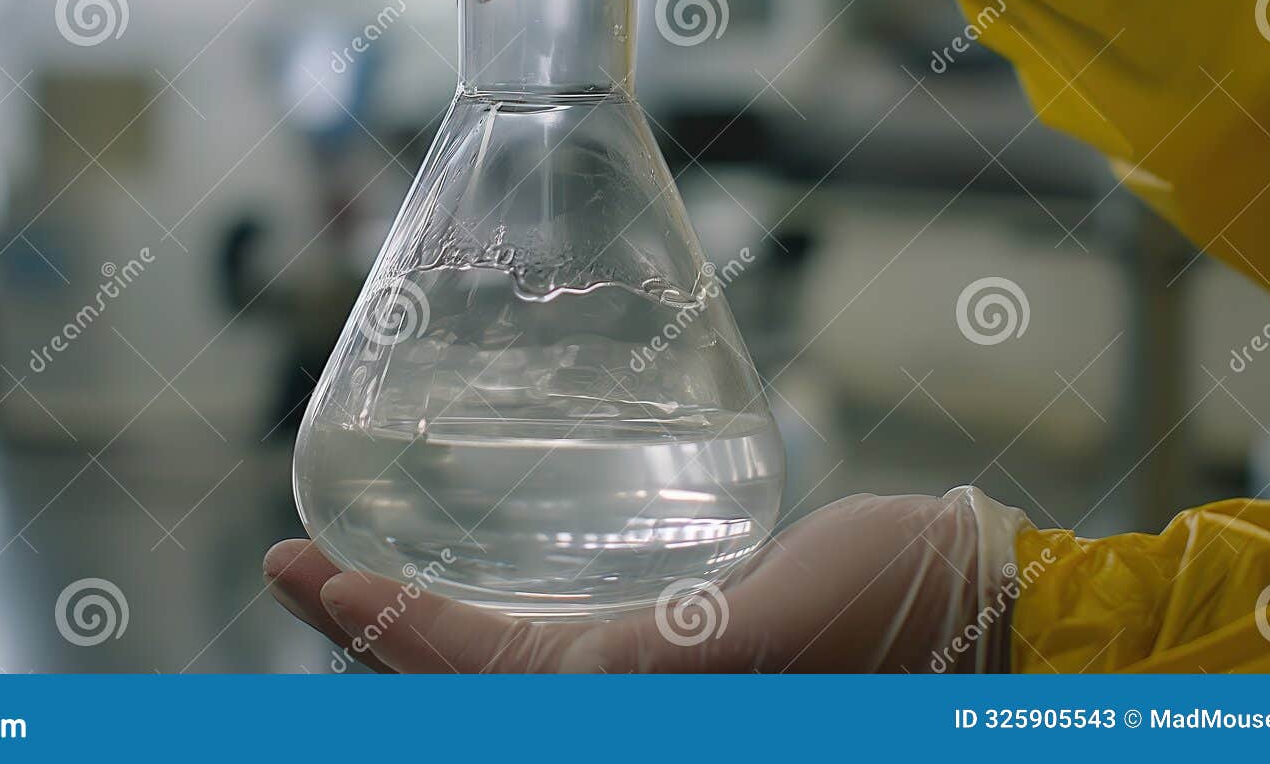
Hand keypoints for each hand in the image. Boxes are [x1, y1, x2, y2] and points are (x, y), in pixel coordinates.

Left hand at [264, 488, 1024, 671]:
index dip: (389, 631)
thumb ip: (672, 663)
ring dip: (408, 633)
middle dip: (369, 633)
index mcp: (644, 707)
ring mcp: (651, 689)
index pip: (478, 688)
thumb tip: (582, 688)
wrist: (981, 610)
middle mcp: (634, 709)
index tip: (309, 570)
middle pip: (463, 690)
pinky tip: (452, 597)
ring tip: (336, 578)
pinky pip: (549, 659)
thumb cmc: (897, 609)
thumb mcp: (776, 633)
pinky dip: (478, 631)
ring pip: (494, 678)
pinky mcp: (674, 658)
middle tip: (288, 561)